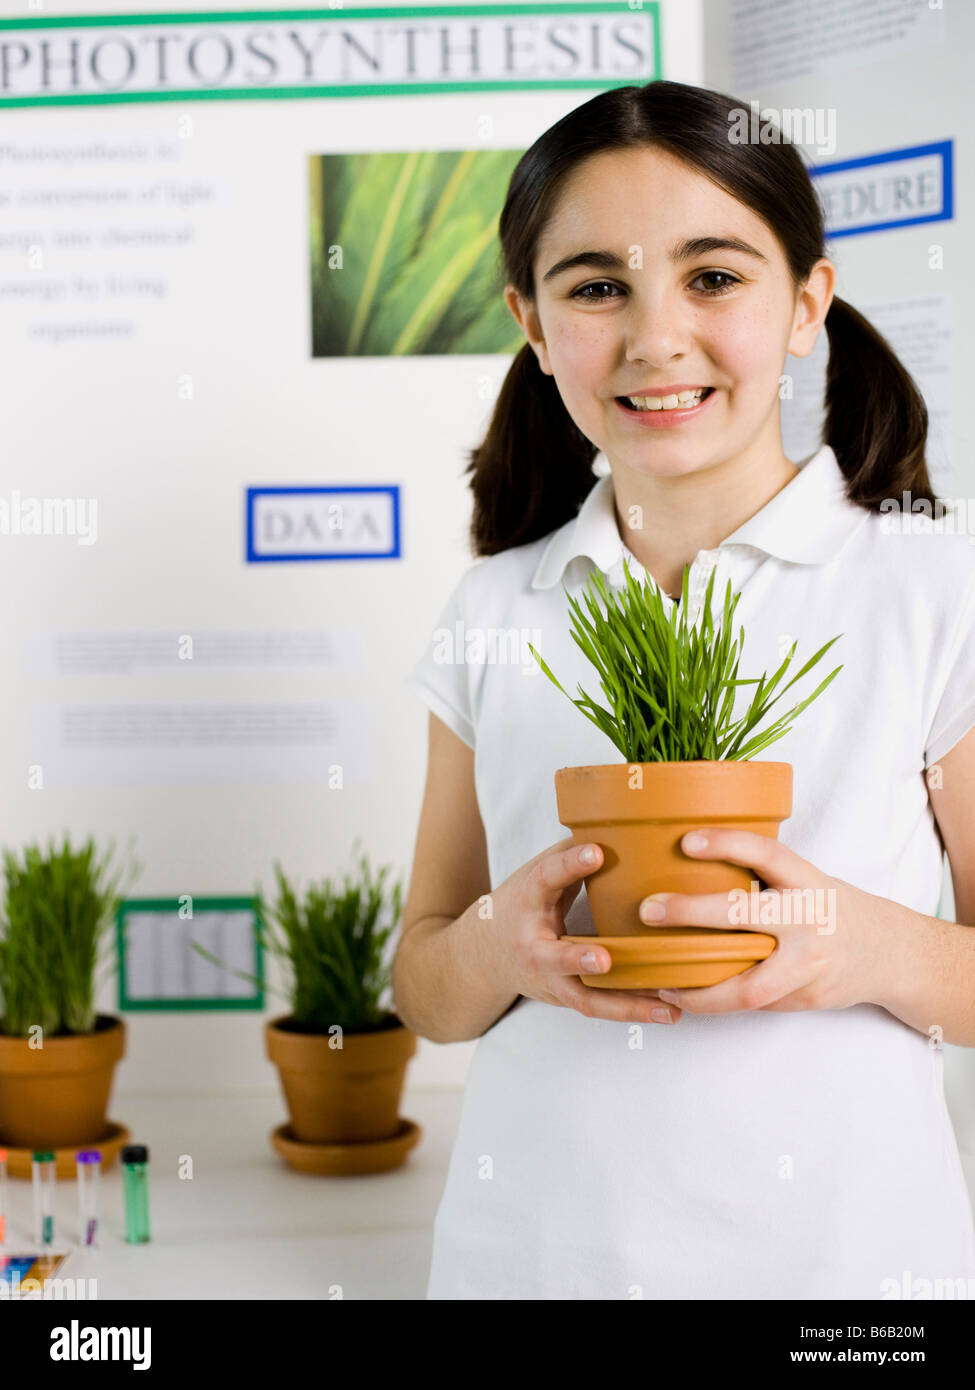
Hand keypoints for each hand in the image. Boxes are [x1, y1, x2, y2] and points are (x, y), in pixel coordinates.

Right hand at [495, 835, 681, 1024]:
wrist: (483, 956)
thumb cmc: (518, 905)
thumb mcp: (535, 875)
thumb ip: (569, 857)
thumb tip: (617, 830)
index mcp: (528, 900)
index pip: (547, 877)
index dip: (571, 864)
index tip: (596, 852)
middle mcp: (534, 946)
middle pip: (555, 959)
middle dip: (579, 960)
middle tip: (606, 960)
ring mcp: (549, 979)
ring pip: (586, 998)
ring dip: (627, 1005)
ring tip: (668, 1007)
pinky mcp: (565, 998)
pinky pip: (601, 1007)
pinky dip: (633, 1011)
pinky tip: (669, 1011)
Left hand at [640, 828, 902, 1015]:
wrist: (890, 954)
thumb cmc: (833, 908)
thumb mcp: (807, 880)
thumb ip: (765, 877)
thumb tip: (691, 862)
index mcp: (808, 882)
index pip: (767, 854)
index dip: (727, 844)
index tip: (686, 841)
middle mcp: (809, 921)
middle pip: (744, 917)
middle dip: (690, 913)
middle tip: (649, 910)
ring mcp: (809, 965)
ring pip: (747, 987)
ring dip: (699, 991)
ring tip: (662, 984)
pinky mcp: (805, 998)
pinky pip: (755, 1004)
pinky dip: (719, 1004)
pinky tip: (690, 998)